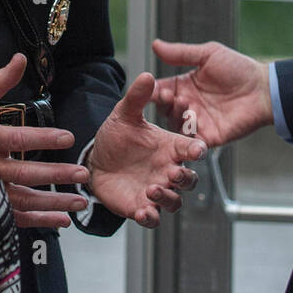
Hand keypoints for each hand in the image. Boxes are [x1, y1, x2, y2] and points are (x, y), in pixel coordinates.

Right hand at [0, 53, 90, 228]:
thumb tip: (20, 58)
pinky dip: (41, 221)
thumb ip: (0, 81)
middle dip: (56, 174)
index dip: (44, 137)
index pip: (18, 138)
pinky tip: (62, 221)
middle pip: (26, 173)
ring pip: (25, 199)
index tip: (68, 137)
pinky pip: (16, 217)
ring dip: (55, 202)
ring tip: (80, 201)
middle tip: (82, 174)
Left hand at [87, 73, 206, 228]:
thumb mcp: (124, 115)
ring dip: (168, 198)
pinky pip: (154, 218)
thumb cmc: (116, 138)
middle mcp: (166, 170)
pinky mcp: (141, 207)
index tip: (197, 150)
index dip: (197, 150)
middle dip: (186, 179)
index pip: (191, 149)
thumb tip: (146, 75)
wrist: (95, 162)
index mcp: (169, 147)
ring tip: (152, 189)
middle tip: (173, 173)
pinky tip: (143, 211)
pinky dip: (151, 217)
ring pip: (175, 201)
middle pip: (189, 180)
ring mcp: (156, 190)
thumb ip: (137, 98)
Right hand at [149, 39, 271, 145]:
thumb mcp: (208, 55)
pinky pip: (192, 140)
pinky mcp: (209, 136)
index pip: (161, 90)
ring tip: (184, 103)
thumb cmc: (239, 69)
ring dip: (176, 115)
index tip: (150, 87)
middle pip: (164, 109)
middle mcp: (188, 105)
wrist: (264, 89)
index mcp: (185, 86)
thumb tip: (155, 44)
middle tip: (169, 96)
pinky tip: (192, 121)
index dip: (154, 90)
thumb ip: (181, 53)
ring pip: (175, 125)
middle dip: (163, 103)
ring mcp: (198, 122)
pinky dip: (188, 134)